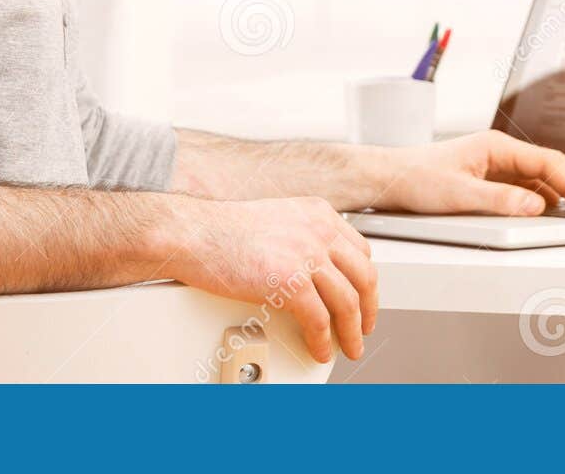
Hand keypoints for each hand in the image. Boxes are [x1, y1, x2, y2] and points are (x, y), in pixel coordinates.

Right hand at [169, 194, 377, 363]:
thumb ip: (301, 236)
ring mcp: (307, 255)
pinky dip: (323, 340)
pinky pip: (319, 320)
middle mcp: (319, 231)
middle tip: (363, 327)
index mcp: (318, 214)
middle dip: (369, 308)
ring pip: (348, 302)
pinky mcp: (290, 282)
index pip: (359, 250)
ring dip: (352, 332)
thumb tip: (313, 266)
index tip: (362, 296)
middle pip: (363, 276)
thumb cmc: (222, 230)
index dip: (364, 280)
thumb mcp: (277, 219)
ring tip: (349, 347)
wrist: (195, 234)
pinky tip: (320, 349)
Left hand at [370, 130, 564, 216]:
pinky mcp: (489, 179)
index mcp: (496, 146)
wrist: (390, 178)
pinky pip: (526, 186)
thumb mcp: (459, 194)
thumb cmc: (416, 179)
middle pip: (550, 166)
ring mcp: (495, 165)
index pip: (546, 162)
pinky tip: (554, 211)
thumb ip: (500, 200)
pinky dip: (546, 198)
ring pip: (541, 176)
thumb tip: (536, 207)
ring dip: (564, 192)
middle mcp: (498, 152)